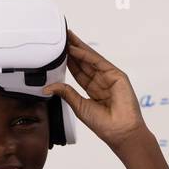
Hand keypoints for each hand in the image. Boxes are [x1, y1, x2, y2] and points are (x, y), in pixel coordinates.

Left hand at [43, 30, 148, 150]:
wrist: (120, 132)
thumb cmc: (104, 125)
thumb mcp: (79, 106)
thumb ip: (66, 93)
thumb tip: (48, 88)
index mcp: (93, 90)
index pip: (79, 71)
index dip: (69, 60)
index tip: (58, 51)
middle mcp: (102, 81)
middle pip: (85, 61)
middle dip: (73, 49)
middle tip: (62, 36)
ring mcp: (110, 77)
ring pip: (91, 59)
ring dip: (78, 47)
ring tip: (66, 37)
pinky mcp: (117, 75)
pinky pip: (98, 62)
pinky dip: (86, 55)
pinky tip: (75, 49)